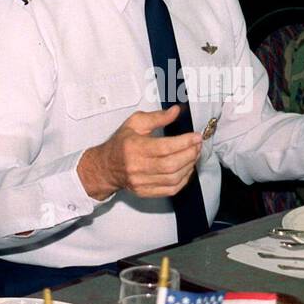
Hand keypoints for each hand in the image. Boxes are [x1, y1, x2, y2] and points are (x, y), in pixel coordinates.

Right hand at [77, 106, 202, 200]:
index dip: (184, 142)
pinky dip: (183, 179)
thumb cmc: (121, 144)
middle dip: (190, 154)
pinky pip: (171, 189)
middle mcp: (137, 167)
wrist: (106, 167)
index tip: (196, 137)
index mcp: (134, 148)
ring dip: (189, 166)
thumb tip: (175, 112)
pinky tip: (187, 169)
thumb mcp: (135, 123)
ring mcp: (141, 182)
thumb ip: (157, 117)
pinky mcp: (146, 192)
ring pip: (173, 178)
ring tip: (193, 155)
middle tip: (197, 145)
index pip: (164, 147)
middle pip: (171, 164)